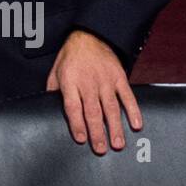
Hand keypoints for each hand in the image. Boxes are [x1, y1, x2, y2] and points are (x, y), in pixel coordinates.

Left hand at [45, 29, 141, 153]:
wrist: (89, 36)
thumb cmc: (70, 57)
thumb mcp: (56, 71)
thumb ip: (53, 90)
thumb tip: (49, 109)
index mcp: (70, 81)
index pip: (73, 106)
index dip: (77, 123)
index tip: (82, 139)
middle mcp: (88, 82)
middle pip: (93, 111)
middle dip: (97, 132)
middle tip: (101, 149)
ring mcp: (106, 80)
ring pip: (111, 107)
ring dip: (115, 127)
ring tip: (118, 144)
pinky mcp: (119, 77)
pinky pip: (128, 96)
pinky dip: (133, 110)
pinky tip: (136, 124)